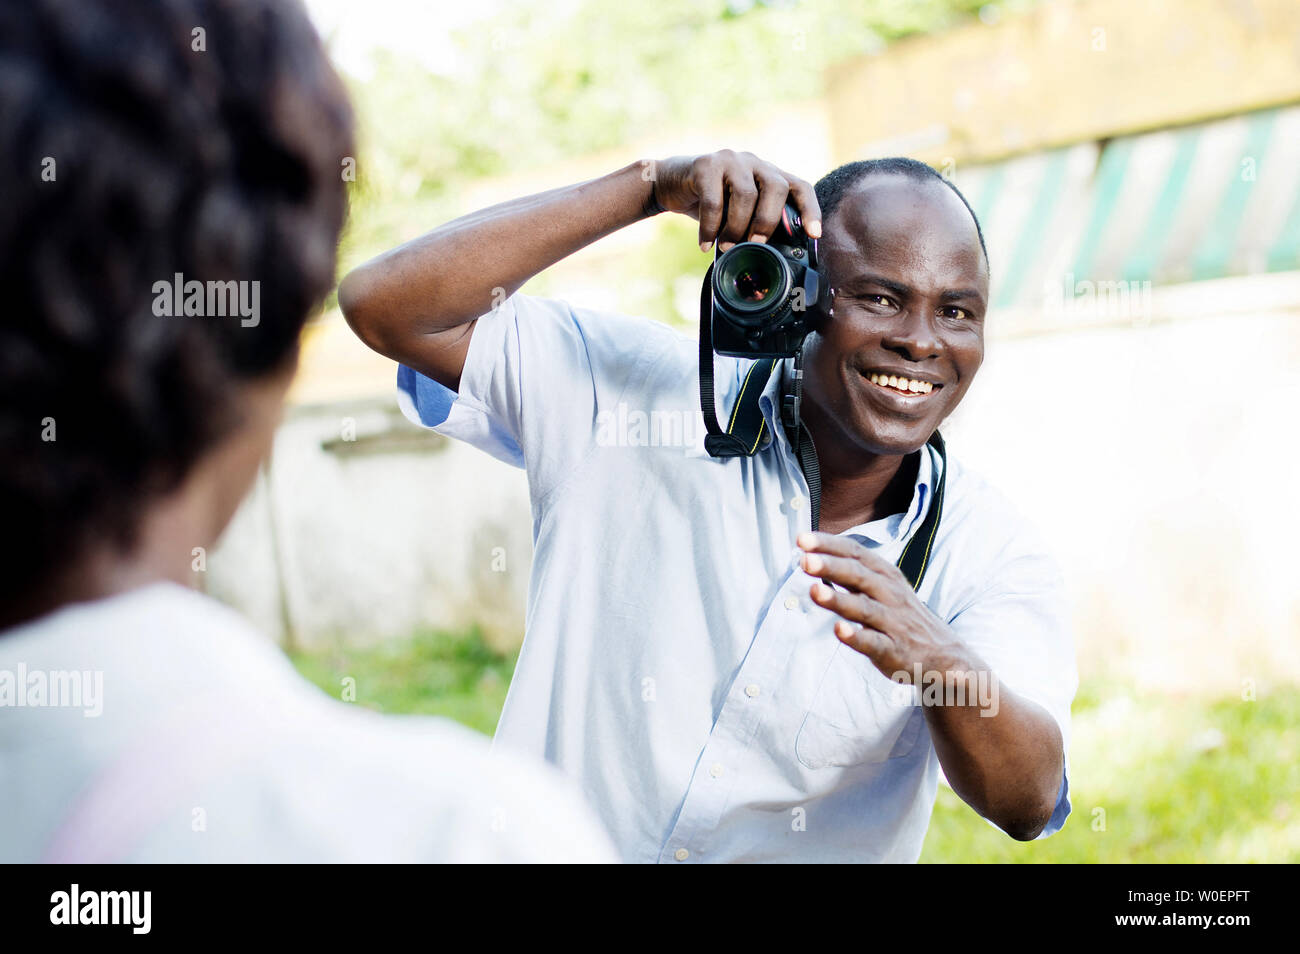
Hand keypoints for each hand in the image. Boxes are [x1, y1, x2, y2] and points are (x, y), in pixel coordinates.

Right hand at [649, 150, 820, 251]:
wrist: (669, 183)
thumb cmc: (709, 203)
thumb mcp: (736, 212)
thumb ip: (754, 224)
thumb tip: (769, 258)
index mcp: (768, 174)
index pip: (799, 186)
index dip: (810, 210)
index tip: (814, 234)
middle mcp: (753, 162)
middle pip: (776, 187)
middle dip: (767, 222)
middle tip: (755, 245)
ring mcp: (730, 160)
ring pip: (745, 194)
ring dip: (736, 228)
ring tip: (726, 247)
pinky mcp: (705, 165)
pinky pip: (713, 201)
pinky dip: (710, 228)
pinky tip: (705, 244)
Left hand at [797, 532, 968, 683]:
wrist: (942, 654)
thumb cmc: (899, 614)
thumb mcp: (881, 586)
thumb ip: (848, 572)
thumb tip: (810, 554)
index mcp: (884, 574)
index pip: (855, 552)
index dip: (829, 545)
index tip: (802, 539)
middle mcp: (889, 594)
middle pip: (858, 575)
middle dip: (831, 566)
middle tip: (804, 560)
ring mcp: (892, 622)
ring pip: (863, 608)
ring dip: (838, 599)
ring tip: (814, 591)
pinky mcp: (892, 650)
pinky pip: (873, 642)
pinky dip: (857, 636)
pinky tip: (839, 630)